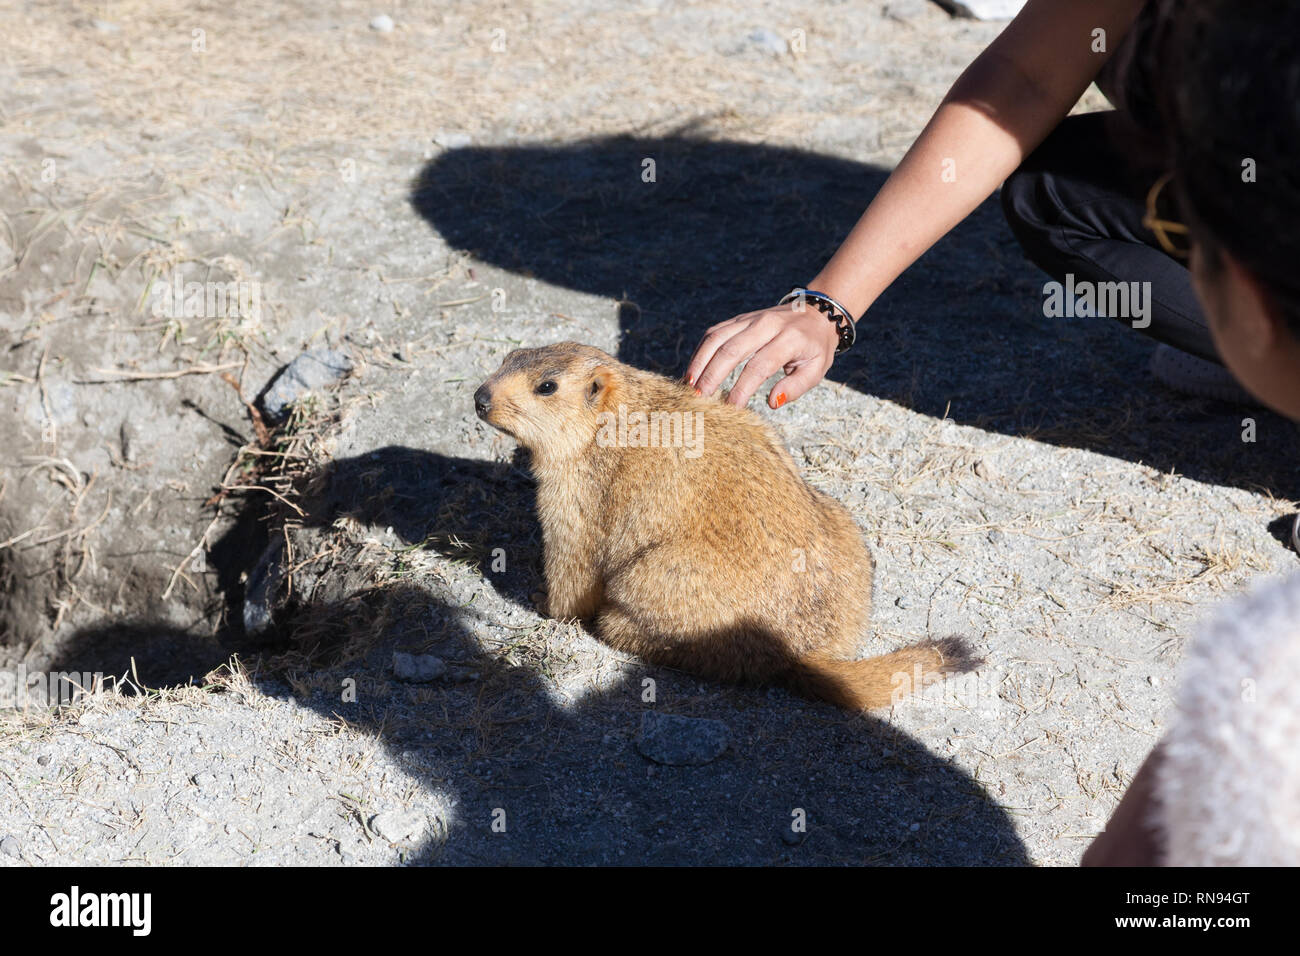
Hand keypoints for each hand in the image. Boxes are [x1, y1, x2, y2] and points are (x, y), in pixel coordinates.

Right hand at [685, 301, 841, 408]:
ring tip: (689, 386)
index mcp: (788, 339)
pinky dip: (700, 352)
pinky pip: (714, 332)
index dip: (742, 388)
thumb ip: (795, 388)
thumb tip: (772, 402)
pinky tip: (694, 371)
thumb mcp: (816, 370)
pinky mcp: (739, 319)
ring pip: (716, 338)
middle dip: (712, 376)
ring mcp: (750, 318)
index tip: (731, 408)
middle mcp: (766, 325)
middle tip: (699, 399)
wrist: (815, 313)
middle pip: (731, 349)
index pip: (759, 365)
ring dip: (700, 362)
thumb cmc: (814, 348)